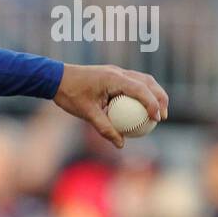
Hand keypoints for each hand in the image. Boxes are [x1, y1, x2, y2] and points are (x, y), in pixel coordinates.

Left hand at [53, 64, 168, 148]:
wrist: (55, 78)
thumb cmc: (69, 95)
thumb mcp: (86, 114)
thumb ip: (104, 128)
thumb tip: (120, 144)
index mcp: (114, 78)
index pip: (141, 90)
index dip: (153, 104)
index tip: (157, 119)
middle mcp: (118, 72)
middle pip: (148, 82)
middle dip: (160, 99)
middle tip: (162, 117)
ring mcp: (116, 72)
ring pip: (143, 80)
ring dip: (153, 94)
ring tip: (157, 112)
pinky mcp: (112, 74)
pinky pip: (133, 83)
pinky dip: (141, 93)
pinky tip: (139, 108)